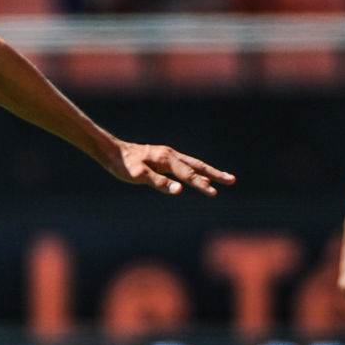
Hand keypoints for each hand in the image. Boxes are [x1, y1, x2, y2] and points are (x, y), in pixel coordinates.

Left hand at [105, 142, 234, 195]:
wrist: (112, 151)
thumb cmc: (123, 165)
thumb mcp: (138, 176)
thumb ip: (159, 183)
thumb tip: (179, 190)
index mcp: (166, 159)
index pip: (188, 174)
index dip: (201, 184)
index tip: (214, 193)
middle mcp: (170, 155)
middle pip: (197, 165)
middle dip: (215, 174)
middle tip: (232, 180)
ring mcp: (168, 156)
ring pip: (193, 164)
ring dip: (208, 172)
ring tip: (223, 178)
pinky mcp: (164, 159)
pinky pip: (184, 166)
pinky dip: (196, 171)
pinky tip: (199, 177)